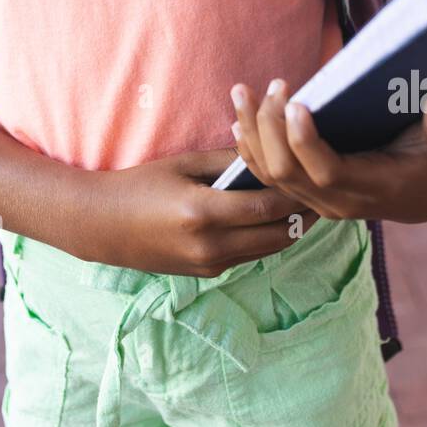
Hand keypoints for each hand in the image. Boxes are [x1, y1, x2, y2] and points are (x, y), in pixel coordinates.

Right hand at [87, 146, 320, 277]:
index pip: (267, 205)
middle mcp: (210, 246)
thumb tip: (266, 153)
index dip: (296, 192)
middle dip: (303, 215)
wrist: (103, 225)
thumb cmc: (140, 185)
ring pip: (267, 250)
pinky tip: (275, 220)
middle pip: (276, 235)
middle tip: (323, 193)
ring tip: (308, 206)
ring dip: (289, 230)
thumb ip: (226, 161)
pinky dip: (266, 239)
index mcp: (203, 213)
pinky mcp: (206, 273)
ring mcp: (209, 264)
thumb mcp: (183, 164)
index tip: (314, 175)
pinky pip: (249, 256)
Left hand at [229, 79, 426, 225]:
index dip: (305, 141)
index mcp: (371, 188)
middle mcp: (337, 201)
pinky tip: (239, 120)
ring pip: (269, 174)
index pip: (326, 171)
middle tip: (273, 86)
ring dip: (252, 133)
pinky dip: (249, 148)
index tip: (296, 102)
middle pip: (287, 172)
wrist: (426, 194)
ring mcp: (316, 201)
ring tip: (241, 92)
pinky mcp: (304, 193)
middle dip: (271, 128)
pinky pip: (266, 176)